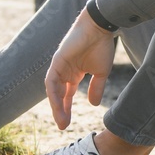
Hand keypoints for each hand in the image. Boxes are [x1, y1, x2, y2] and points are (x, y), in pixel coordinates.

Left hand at [45, 12, 116, 129]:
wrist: (100, 28)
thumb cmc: (102, 46)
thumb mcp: (101, 72)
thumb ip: (96, 88)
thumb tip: (93, 104)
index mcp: (75, 73)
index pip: (68, 94)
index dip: (67, 109)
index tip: (68, 124)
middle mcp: (65, 71)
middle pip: (59, 95)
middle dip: (60, 111)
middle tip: (63, 127)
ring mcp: (59, 66)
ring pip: (54, 90)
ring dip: (56, 106)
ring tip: (61, 121)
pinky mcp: (57, 61)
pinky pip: (52, 81)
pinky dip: (54, 94)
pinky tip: (58, 105)